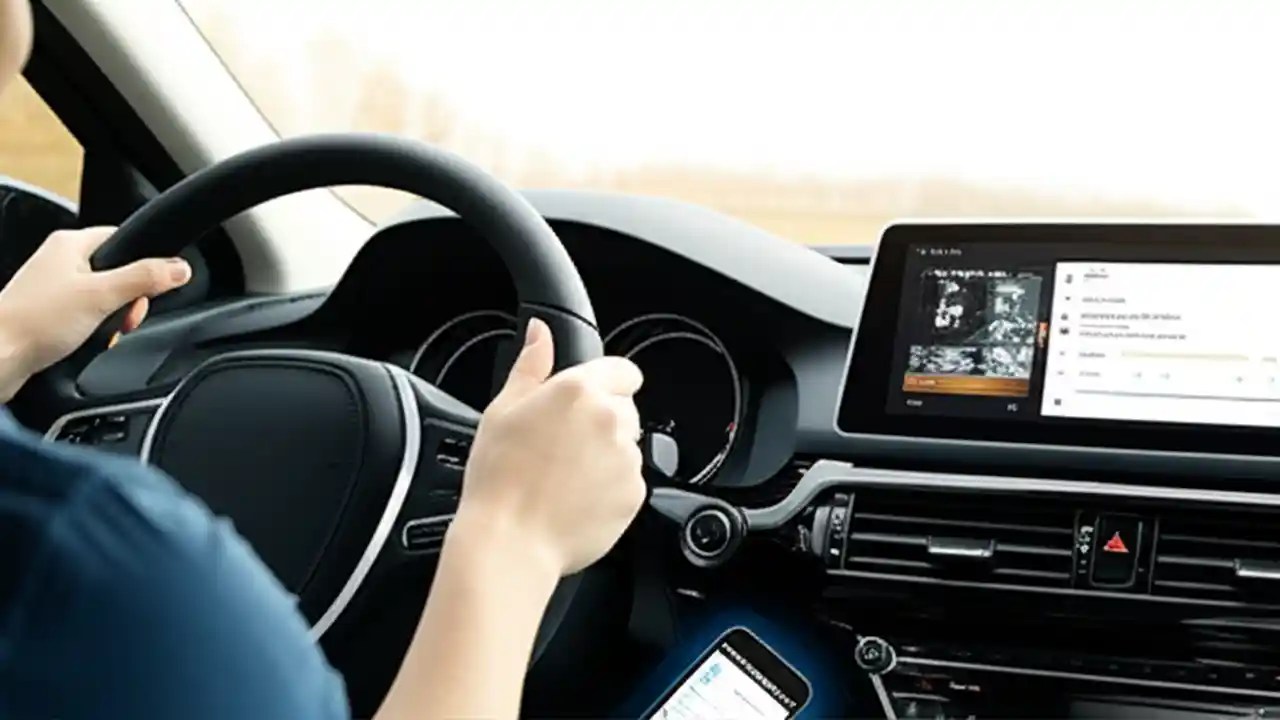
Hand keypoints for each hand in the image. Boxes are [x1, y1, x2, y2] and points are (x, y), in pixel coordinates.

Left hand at [0, 226, 191, 399]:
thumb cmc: (34, 323)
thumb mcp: (103, 296)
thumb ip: (145, 278)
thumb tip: (180, 267)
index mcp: (70, 244)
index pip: (124, 240)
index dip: (144, 265)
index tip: (150, 289)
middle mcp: (60, 262)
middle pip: (118, 272)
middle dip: (129, 300)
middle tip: (122, 317)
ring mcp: (54, 289)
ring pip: (104, 298)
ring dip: (112, 318)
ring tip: (102, 333)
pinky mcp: (49, 314)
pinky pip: (86, 317)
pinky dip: (94, 330)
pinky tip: (88, 342)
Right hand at [452, 318, 645, 576]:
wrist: (510, 542)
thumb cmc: (498, 478)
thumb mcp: (502, 409)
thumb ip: (531, 365)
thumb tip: (541, 332)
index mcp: (579, 391)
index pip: (623, 370)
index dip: (606, 383)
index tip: (589, 399)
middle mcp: (611, 420)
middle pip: (624, 408)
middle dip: (602, 420)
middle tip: (563, 444)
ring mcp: (627, 459)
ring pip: (627, 446)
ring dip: (606, 454)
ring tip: (564, 475)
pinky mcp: (634, 495)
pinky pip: (628, 481)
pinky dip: (609, 487)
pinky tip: (575, 497)